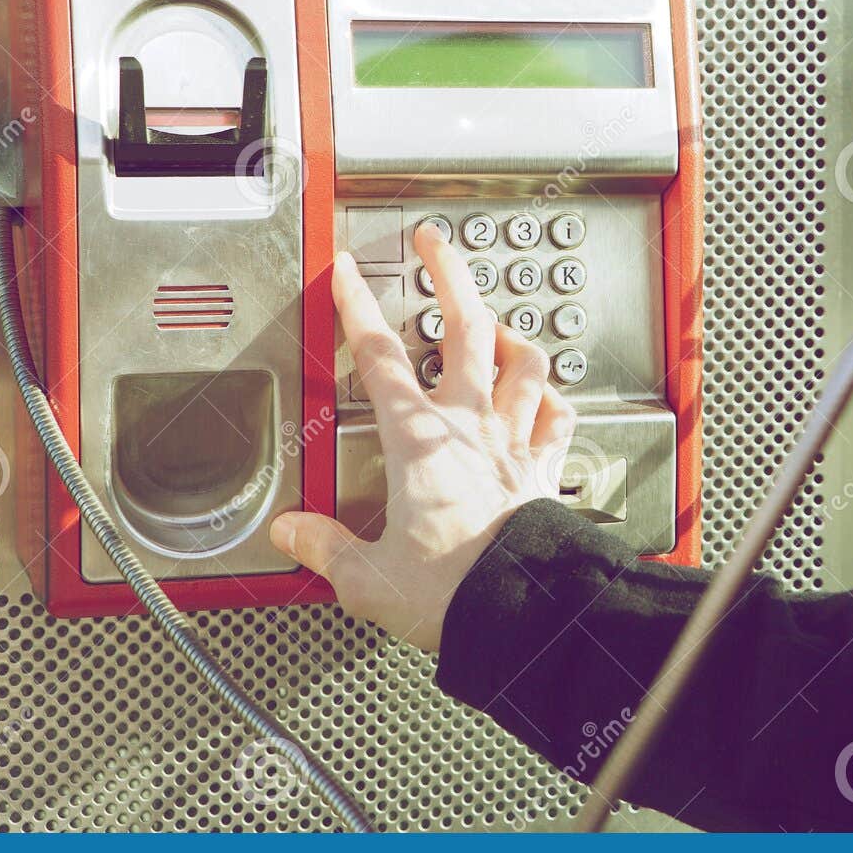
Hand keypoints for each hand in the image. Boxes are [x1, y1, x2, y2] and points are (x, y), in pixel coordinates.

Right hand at [269, 223, 575, 652]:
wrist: (522, 610)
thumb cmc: (451, 591)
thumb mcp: (368, 577)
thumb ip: (327, 546)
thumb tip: (293, 531)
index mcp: (417, 439)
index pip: (378, 356)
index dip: (357, 305)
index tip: (346, 270)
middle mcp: (471, 426)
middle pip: (465, 328)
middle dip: (448, 275)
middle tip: (436, 242)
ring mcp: (515, 441)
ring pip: (524, 362)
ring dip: (512, 334)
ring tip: (498, 320)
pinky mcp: (546, 468)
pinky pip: (559, 417)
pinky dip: (555, 400)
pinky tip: (549, 395)